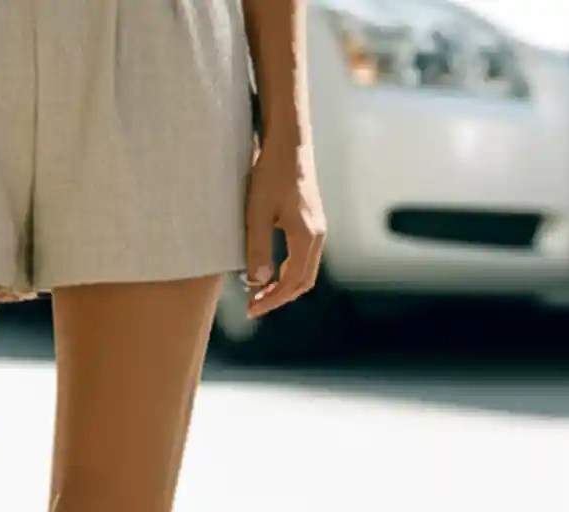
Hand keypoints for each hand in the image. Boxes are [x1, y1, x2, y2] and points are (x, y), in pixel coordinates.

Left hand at [243, 141, 327, 318]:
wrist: (288, 146)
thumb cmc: (270, 176)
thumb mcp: (256, 213)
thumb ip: (257, 248)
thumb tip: (257, 282)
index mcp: (306, 236)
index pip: (292, 282)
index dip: (272, 299)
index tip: (251, 309)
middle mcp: (317, 235)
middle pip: (303, 281)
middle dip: (279, 297)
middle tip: (253, 306)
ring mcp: (317, 227)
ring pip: (305, 269)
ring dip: (283, 285)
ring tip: (258, 292)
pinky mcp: (311, 220)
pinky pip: (303, 256)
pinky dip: (287, 270)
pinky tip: (268, 269)